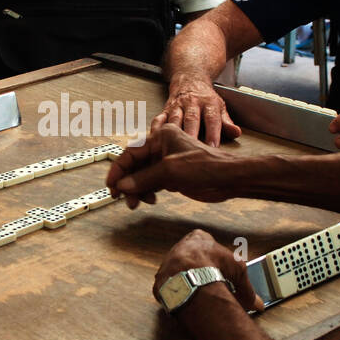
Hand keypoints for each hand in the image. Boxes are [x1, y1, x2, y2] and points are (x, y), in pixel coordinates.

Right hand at [106, 124, 239, 208]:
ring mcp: (166, 162)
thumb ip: (143, 178)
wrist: (228, 179)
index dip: (118, 170)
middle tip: (122, 198)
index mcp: (160, 137)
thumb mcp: (170, 171)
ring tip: (136, 203)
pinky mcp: (172, 176)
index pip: (131, 153)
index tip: (111, 186)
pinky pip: (151, 183)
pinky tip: (150, 200)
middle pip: (135, 166)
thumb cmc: (204, 167)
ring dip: (137, 190)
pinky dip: (147, 192)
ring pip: (142, 177)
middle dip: (128, 182)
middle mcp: (161, 147)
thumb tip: (122, 186)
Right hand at [151, 75, 241, 145]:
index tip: (213, 146)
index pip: (212, 119)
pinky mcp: (165, 109)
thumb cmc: (205, 97)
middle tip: (192, 149)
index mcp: (208, 103)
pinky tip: (154, 140)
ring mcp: (177, 106)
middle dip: (191, 134)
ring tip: (173, 147)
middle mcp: (192, 103)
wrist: (189, 78)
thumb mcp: (219, 106)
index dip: (212, 133)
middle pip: (191, 119)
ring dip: (173, 133)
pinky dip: (156, 130)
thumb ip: (226, 122)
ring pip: (174, 120)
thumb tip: (236, 133)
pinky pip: (159, 119)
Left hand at [153, 229, 262, 313]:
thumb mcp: (238, 271)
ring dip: (188, 282)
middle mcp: (181, 247)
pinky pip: (170, 286)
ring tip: (199, 295)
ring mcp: (169, 262)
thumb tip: (257, 304)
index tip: (221, 268)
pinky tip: (187, 300)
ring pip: (179, 272)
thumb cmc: (213, 266)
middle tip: (211, 284)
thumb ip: (246, 288)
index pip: (206, 243)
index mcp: (198, 238)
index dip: (216, 257)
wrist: (188, 275)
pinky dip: (179, 293)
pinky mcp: (161, 279)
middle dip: (201, 271)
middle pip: (192, 259)